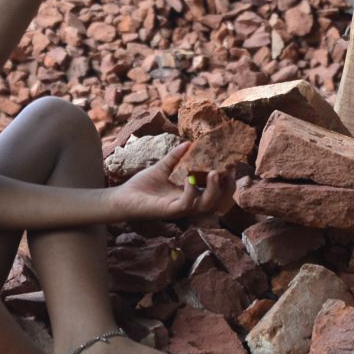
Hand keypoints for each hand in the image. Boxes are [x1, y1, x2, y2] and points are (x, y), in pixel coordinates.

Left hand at [115, 142, 234, 221]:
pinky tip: (189, 179)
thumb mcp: (162, 167)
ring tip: (215, 173)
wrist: (122, 198)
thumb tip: (188, 142)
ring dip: (213, 190)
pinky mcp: (169, 211)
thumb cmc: (141, 186)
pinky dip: (191, 191)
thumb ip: (175, 156)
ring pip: (206, 204)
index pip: (216, 191)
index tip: (232, 164)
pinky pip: (186, 203)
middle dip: (227, 187)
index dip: (227, 180)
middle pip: (217, 200)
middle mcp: (189, 203)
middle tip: (229, 170)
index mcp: (190, 194)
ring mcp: (180, 208)